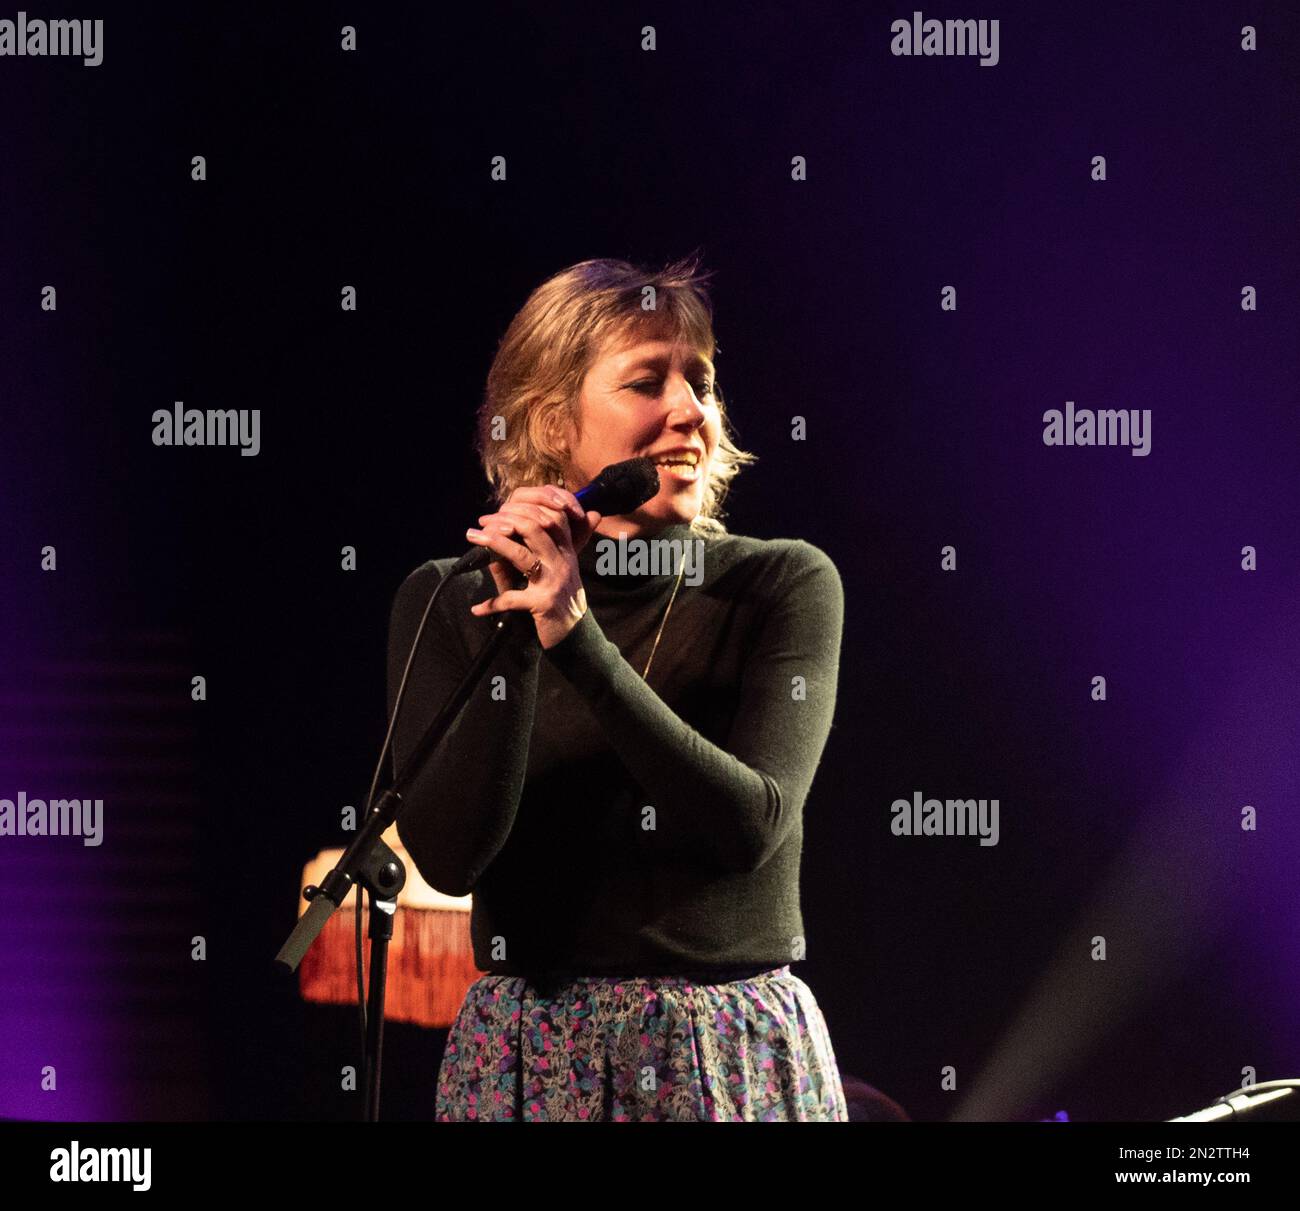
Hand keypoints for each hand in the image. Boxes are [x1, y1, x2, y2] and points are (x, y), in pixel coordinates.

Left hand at [464, 486, 601, 648]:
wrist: (575, 635)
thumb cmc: (559, 601)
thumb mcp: (551, 572)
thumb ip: (533, 551)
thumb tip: (502, 533)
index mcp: (565, 552)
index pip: (552, 517)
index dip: (526, 509)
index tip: (500, 510)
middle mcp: (562, 563)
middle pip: (537, 528)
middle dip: (506, 520)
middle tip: (483, 521)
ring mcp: (554, 582)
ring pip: (522, 555)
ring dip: (495, 544)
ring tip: (473, 538)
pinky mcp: (544, 604)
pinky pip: (513, 599)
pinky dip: (493, 605)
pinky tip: (477, 608)